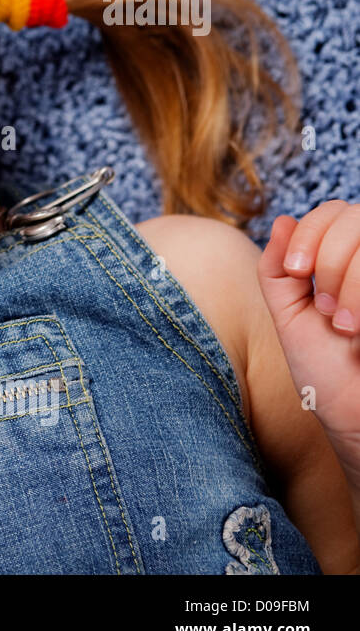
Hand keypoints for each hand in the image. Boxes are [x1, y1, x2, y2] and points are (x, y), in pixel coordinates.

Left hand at [257, 201, 359, 479]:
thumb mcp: (290, 315)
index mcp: (350, 262)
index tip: (297, 271)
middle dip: (329, 260)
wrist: (359, 419)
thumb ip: (280, 269)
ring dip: (350, 282)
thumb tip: (282, 220)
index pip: (335, 210)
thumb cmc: (327, 372)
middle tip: (325, 307)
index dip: (312, 232)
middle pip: (356, 217)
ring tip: (346, 325)